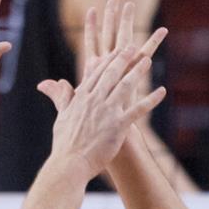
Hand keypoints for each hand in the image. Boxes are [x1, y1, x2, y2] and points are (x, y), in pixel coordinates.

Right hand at [39, 0, 166, 176]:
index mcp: (81, 98)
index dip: (107, 60)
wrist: (70, 163)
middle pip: (111, 74)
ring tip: (148, 60)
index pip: (95, 73)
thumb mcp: (61, 116)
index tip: (115, 51)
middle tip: (133, 46)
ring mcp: (107, 112)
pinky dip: (151, 100)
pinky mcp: (118, 126)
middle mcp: (95, 101)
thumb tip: (47, 84)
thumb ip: (61, 97)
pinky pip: (138, 110)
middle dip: (123, 58)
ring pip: (125, 86)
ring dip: (137, 72)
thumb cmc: (65, 143)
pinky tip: (161, 91)